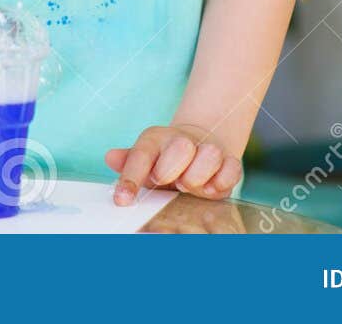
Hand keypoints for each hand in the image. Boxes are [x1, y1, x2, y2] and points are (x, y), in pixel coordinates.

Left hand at [106, 124, 242, 202]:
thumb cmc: (165, 161)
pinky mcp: (230, 162)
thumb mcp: (145, 160)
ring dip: (198, 176)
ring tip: (189, 186)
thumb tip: (110, 157)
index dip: (130, 179)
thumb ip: (128, 162)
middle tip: (169, 183)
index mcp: (156, 140)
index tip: (123, 201)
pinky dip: (221, 182)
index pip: (141, 155)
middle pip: (180, 147)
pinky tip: (210, 189)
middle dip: (172, 170)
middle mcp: (183, 141)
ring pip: (209, 155)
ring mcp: (208, 150)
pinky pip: (231, 169)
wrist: (199, 145)